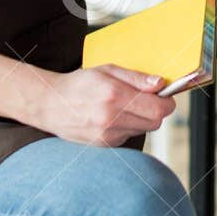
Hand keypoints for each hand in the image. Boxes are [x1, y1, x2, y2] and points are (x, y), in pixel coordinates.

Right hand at [31, 64, 175, 145]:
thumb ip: (136, 78)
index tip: (164, 95)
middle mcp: (111, 119)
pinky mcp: (104, 145)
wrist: (50, 104)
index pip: (158, 108)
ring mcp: (107, 135)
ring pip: (143, 129)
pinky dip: (127, 127)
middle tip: (146, 99)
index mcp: (114, 96)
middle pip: (155, 122)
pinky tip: (112, 117)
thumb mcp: (108, 70)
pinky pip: (128, 136)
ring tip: (123, 106)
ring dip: (141, 118)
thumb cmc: (79, 84)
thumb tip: (160, 84)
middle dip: (156, 110)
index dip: (167, 102)